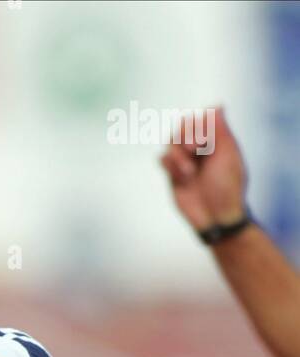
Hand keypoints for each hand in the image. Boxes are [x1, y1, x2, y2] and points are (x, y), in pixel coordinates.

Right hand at [160, 106, 247, 231]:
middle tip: (195, 149)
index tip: (206, 139)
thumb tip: (218, 105)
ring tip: (189, 172)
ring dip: (178, 154)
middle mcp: (200, 148)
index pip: (202, 117)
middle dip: (186, 135)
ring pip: (171, 141)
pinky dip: (169, 164)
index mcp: (217, 139)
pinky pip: (162, 159)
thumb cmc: (228, 186)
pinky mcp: (173, 175)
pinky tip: (182, 177)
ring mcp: (186, 160)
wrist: (216, 217)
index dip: (200, 124)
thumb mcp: (228, 155)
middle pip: (183, 126)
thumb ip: (221, 130)